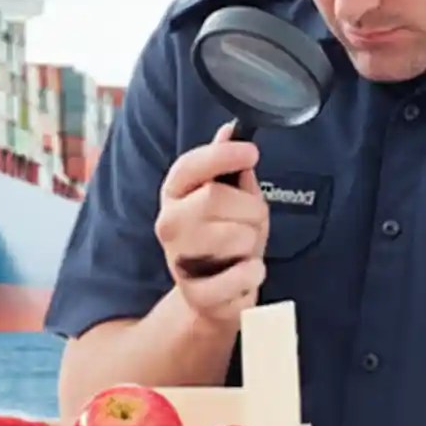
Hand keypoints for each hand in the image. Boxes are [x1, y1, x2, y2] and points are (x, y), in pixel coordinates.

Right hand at [154, 120, 268, 324]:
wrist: (212, 295)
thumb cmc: (224, 237)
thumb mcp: (228, 196)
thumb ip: (227, 166)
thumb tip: (230, 130)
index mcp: (174, 194)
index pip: (190, 165)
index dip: (222, 155)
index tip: (252, 152)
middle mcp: (169, 224)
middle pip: (217, 197)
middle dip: (250, 208)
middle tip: (251, 220)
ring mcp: (179, 261)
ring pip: (237, 235)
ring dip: (254, 242)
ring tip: (242, 250)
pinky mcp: (197, 295)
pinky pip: (244, 274)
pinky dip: (256, 272)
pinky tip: (244, 273)